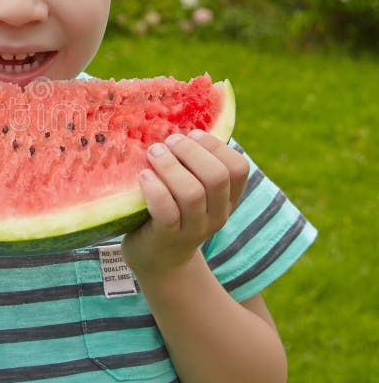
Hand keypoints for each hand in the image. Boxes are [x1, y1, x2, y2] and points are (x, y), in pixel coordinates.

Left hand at [123, 130, 249, 277]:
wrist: (158, 260)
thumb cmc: (171, 211)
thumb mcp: (189, 188)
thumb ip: (192, 164)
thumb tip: (178, 123)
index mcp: (227, 198)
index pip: (238, 168)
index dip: (216, 146)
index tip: (193, 135)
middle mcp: (216, 214)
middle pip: (217, 177)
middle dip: (190, 152)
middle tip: (167, 142)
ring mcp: (194, 229)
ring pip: (192, 193)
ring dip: (170, 166)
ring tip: (153, 153)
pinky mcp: (168, 237)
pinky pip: (166, 211)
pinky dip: (154, 189)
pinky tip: (143, 177)